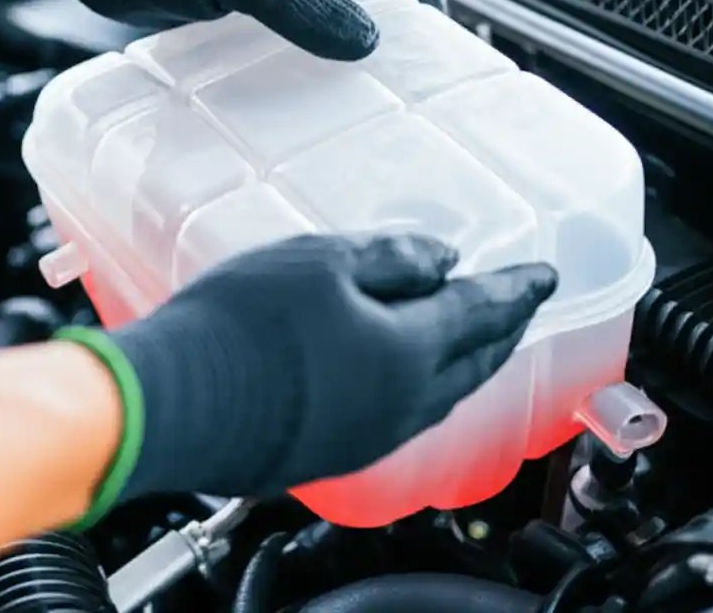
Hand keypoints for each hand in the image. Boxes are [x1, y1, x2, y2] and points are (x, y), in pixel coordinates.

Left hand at [2, 0, 444, 59]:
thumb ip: (309, 5)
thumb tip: (366, 39)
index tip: (442, 36)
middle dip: (380, 24)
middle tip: (400, 77)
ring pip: (314, 7)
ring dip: (331, 44)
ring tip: (353, 95)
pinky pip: (272, 25)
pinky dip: (287, 53)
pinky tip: (292, 88)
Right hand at [105, 234, 557, 499]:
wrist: (169, 405)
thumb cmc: (237, 327)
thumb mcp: (320, 263)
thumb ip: (391, 259)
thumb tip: (441, 260)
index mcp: (409, 353)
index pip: (483, 314)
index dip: (517, 290)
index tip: (544, 276)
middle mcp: (401, 405)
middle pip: (472, 364)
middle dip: (501, 331)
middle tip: (519, 307)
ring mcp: (365, 437)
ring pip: (439, 397)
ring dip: (464, 364)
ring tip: (471, 341)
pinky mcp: (328, 453)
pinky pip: (399, 418)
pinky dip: (421, 389)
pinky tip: (404, 378)